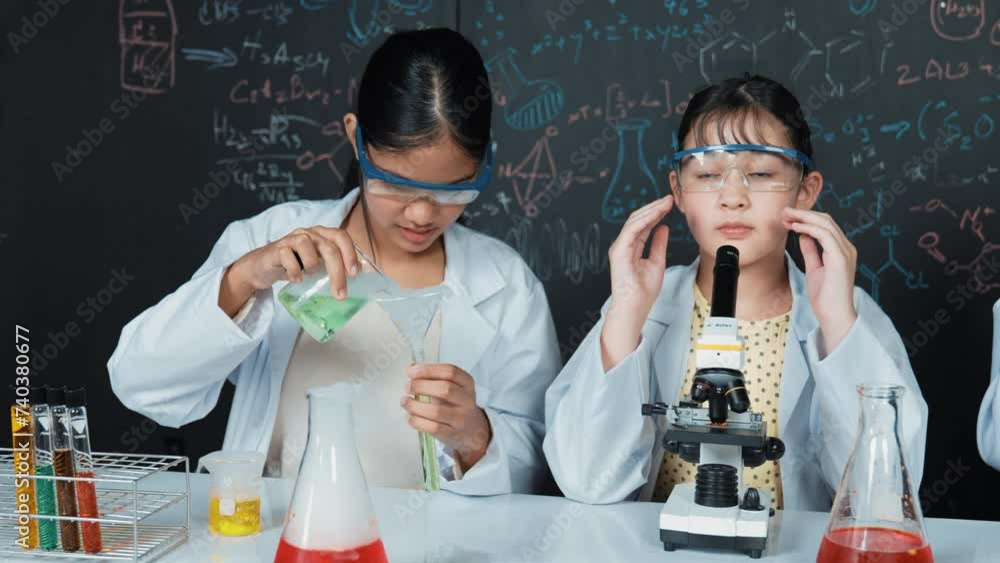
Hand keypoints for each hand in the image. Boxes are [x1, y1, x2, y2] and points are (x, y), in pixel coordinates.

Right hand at [220, 226, 360, 316]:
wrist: (263, 267)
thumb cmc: (294, 265)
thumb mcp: (317, 265)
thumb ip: (334, 265)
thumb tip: (358, 275)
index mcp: (322, 235)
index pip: (341, 236)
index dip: (350, 253)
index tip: (355, 274)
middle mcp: (308, 233)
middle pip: (328, 247)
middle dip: (337, 272)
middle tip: (340, 293)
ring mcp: (291, 239)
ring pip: (307, 246)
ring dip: (312, 266)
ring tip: (309, 276)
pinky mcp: (276, 249)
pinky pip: (287, 256)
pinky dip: (294, 270)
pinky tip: (296, 279)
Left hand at [402, 364, 491, 471]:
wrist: (471, 429)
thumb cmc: (454, 403)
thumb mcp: (450, 386)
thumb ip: (431, 376)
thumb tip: (410, 367)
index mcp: (467, 383)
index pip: (450, 372)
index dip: (428, 370)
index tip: (410, 372)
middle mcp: (467, 400)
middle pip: (445, 389)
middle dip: (421, 386)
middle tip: (407, 387)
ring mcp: (460, 418)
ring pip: (437, 411)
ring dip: (415, 406)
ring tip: (404, 401)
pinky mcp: (451, 433)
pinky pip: (433, 428)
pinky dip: (417, 421)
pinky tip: (409, 416)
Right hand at [601, 195, 672, 369]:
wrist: (635, 307)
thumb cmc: (643, 292)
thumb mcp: (657, 262)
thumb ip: (659, 244)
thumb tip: (664, 227)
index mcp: (631, 248)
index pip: (643, 225)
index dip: (656, 213)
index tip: (670, 205)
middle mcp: (623, 245)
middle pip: (637, 219)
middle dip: (654, 207)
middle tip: (669, 199)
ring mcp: (620, 247)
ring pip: (634, 221)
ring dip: (651, 210)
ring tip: (666, 203)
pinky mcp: (619, 251)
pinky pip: (632, 229)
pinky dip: (645, 219)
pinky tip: (657, 213)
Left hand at [782, 208, 858, 354]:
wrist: (833, 315)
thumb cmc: (825, 297)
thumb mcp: (814, 269)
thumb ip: (811, 251)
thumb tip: (804, 236)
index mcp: (841, 251)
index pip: (825, 226)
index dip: (806, 218)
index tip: (787, 218)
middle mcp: (846, 248)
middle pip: (826, 220)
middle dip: (804, 213)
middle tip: (784, 211)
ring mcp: (845, 252)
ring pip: (826, 224)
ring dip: (804, 217)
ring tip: (787, 216)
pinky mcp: (841, 258)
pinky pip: (825, 235)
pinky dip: (809, 228)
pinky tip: (795, 227)